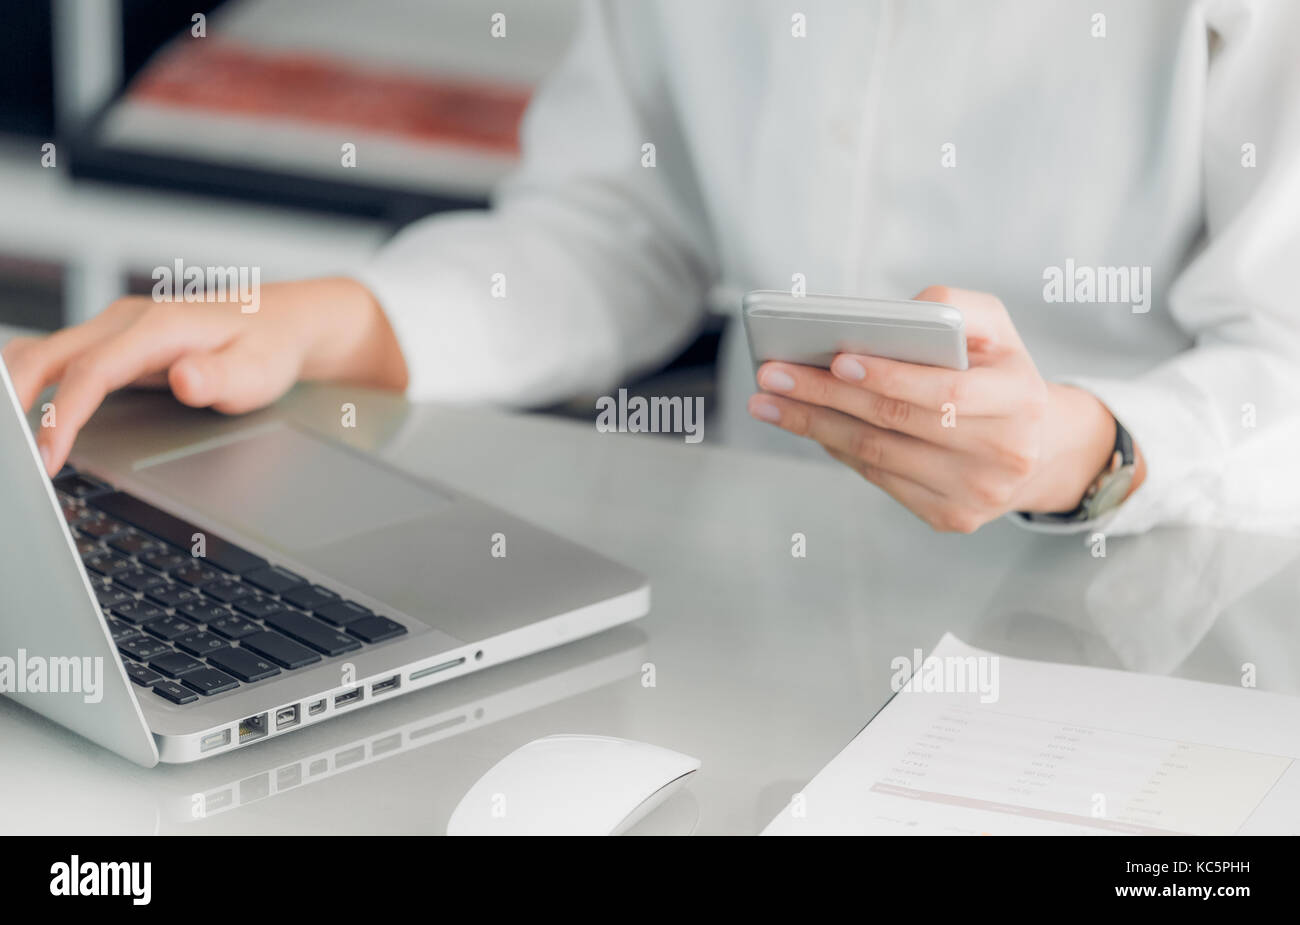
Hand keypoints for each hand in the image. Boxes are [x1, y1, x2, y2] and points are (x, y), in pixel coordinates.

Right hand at [1, 277, 406, 475]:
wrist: (281, 322)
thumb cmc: (269, 348)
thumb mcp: (259, 371)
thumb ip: (220, 378)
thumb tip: (185, 378)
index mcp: (160, 327)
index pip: (92, 371)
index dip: (63, 415)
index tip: (47, 457)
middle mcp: (128, 321)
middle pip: (46, 354)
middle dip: (15, 403)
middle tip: (13, 459)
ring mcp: (116, 329)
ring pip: (43, 353)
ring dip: (16, 393)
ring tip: (13, 445)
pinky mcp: (113, 342)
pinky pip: (59, 361)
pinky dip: (35, 388)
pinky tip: (28, 423)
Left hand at [748, 286, 1140, 532]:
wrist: (1039, 448)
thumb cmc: (1000, 375)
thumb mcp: (997, 330)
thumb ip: (956, 306)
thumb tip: (896, 315)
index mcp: (1020, 400)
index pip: (946, 394)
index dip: (890, 378)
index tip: (837, 360)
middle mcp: (1003, 454)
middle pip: (897, 423)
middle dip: (826, 396)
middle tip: (773, 374)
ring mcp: (975, 494)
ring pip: (877, 455)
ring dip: (814, 425)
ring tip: (768, 401)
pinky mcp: (950, 517)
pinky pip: (879, 478)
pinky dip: (836, 447)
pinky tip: (804, 424)